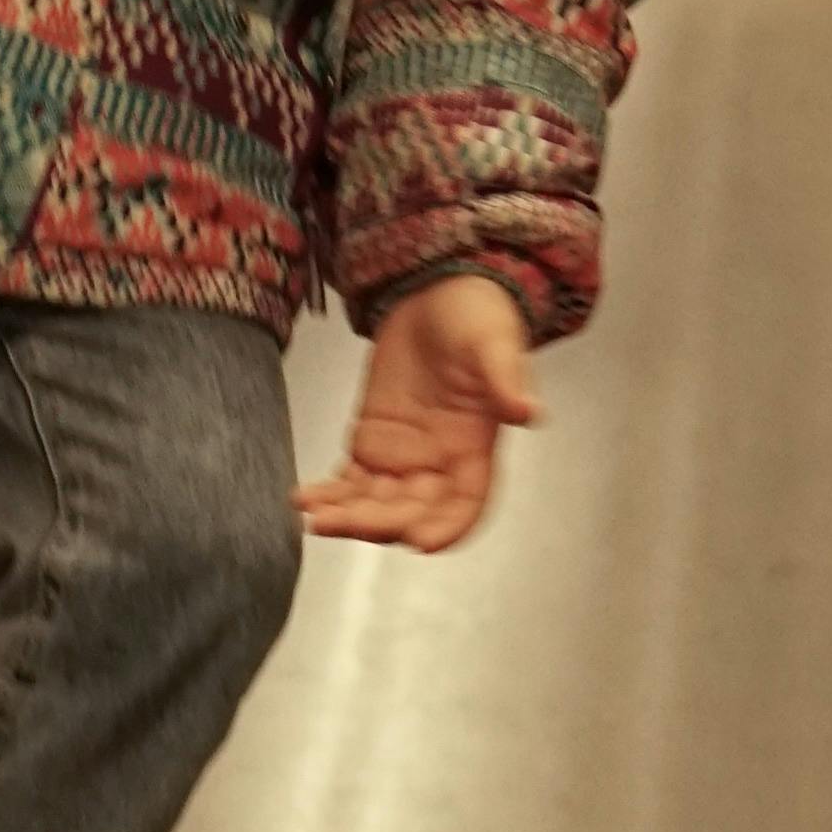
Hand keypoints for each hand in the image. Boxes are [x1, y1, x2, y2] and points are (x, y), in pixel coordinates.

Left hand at [294, 272, 541, 552]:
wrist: (436, 291)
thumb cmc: (476, 317)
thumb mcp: (495, 343)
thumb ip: (505, 379)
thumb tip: (527, 411)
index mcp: (475, 449)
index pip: (465, 505)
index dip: (446, 528)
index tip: (419, 540)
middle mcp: (439, 464)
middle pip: (411, 513)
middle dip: (378, 524)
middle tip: (342, 522)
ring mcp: (402, 457)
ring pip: (375, 506)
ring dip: (346, 517)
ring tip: (315, 515)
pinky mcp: (371, 442)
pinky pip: (350, 482)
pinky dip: (330, 496)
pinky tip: (304, 499)